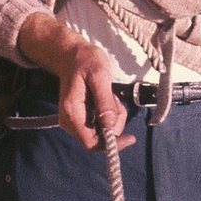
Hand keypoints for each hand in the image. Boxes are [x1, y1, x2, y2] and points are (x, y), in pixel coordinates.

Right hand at [17, 13, 134, 150]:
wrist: (72, 55)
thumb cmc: (85, 61)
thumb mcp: (99, 76)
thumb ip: (104, 101)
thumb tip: (110, 126)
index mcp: (72, 113)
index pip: (91, 143)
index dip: (112, 144)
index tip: (131, 137)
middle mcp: (70, 122)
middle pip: (99, 138)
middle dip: (114, 123)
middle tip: (115, 99)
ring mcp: (74, 122)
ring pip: (102, 132)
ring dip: (113, 116)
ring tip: (109, 94)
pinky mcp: (80, 119)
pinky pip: (100, 125)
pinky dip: (109, 114)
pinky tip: (107, 97)